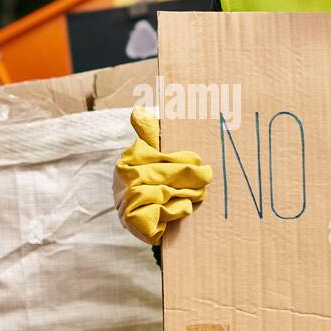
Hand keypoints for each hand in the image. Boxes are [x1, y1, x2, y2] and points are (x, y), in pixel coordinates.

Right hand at [112, 106, 212, 244]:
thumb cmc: (151, 181)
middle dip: (189, 177)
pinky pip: (160, 213)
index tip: (197, 160)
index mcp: (128, 158)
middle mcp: (124, 178)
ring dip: (185, 194)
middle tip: (207, 176)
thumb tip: (138, 109)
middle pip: (163, 174)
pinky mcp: (132, 220)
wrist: (141, 218)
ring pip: (163, 193)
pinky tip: (182, 209)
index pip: (158, 155)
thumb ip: (148, 133)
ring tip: (198, 194)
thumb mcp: (151, 155)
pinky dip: (174, 212)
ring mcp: (126, 200)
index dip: (181, 159)